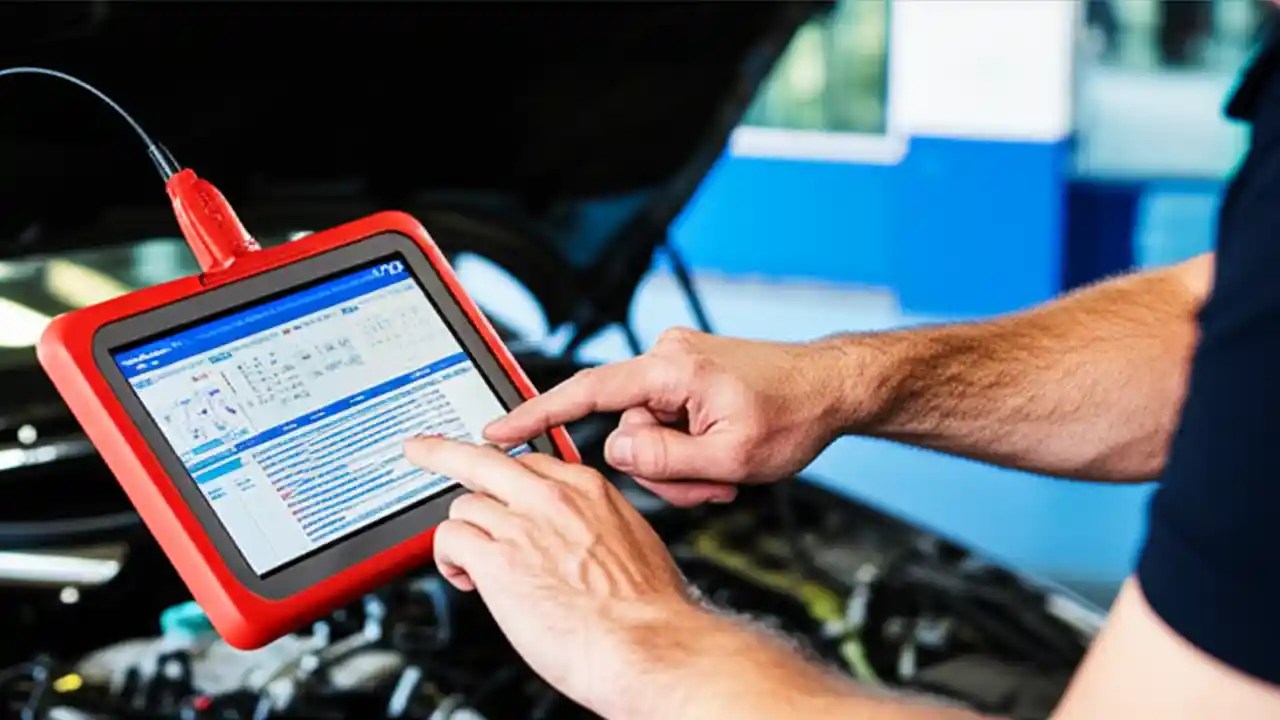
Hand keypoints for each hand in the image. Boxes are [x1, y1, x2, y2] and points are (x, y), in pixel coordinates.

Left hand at [403, 436, 710, 718]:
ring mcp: (521, 525)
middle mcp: (551, 498)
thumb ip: (594, 526)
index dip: (504, 472)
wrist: (648, 644)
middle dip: (444, 453)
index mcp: (587, 490)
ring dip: (462, 534)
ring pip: (463, 505)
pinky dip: (448, 558)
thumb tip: (576, 539)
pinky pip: (450, 539)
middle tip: (423, 450)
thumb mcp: (633, 542)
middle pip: (482, 459)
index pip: (528, 461)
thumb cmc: (649, 609)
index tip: (492, 474)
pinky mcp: (496, 560)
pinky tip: (465, 577)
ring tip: (471, 566)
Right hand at [484, 328, 852, 505]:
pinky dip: (691, 450)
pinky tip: (724, 458)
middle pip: (628, 432)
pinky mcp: (690, 378)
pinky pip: (669, 424)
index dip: (536, 415)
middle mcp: (668, 359)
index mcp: (670, 370)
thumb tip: (614, 455)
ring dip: (683, 465)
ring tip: (725, 472)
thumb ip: (662, 462)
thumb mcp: (728, 458)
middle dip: (664, 468)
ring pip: (651, 436)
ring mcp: (679, 367)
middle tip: (710, 485)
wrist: (833, 389)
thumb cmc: (794, 413)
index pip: (586, 393)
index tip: (498, 431)